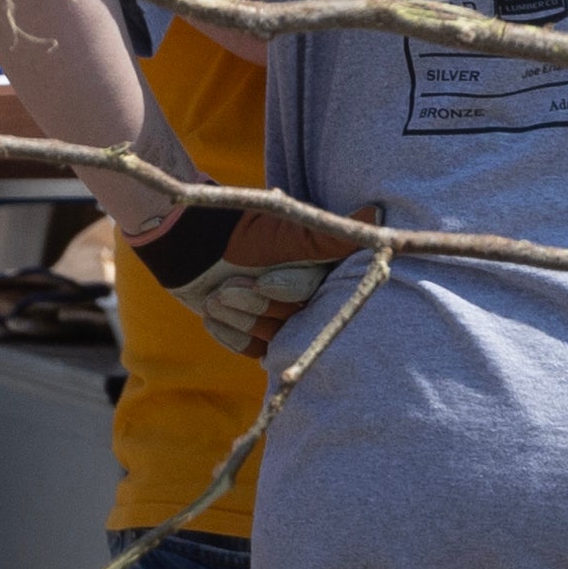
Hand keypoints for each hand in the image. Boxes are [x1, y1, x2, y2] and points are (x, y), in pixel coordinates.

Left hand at [136, 208, 353, 358]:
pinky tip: (210, 314)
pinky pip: (252, 350)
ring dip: (238, 317)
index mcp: (322, 273)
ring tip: (216, 297)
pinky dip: (229, 334)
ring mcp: (280, 317)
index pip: (314, 295)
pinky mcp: (255, 332)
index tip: (260, 282)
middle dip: (255, 305)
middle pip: (292, 320)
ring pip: (272, 337)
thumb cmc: (239, 232)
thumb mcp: (285, 233)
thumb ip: (330, 237)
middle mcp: (307, 298)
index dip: (286, 291)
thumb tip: (379, 218)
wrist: (188, 243)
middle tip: (227, 287)